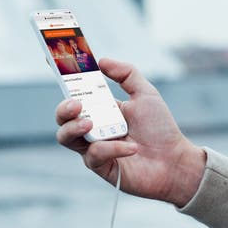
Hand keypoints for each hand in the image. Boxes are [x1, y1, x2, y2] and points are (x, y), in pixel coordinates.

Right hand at [55, 57, 205, 206]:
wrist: (175, 161)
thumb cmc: (160, 129)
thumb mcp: (145, 94)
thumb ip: (126, 74)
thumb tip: (101, 60)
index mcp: (101, 109)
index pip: (75, 93)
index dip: (63, 79)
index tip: (52, 60)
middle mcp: (93, 128)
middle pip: (62, 117)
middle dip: (63, 108)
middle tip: (76, 104)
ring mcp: (94, 148)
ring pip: (66, 137)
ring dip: (73, 128)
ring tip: (90, 122)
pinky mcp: (101, 167)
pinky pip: (94, 155)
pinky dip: (112, 148)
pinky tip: (131, 147)